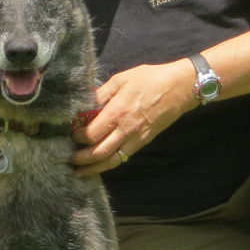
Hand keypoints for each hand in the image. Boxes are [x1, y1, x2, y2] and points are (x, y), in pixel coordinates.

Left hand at [71, 60, 195, 177]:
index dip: (77, 137)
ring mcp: (136, 138)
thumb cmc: (150, 79)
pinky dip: (109, 164)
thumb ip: (101, 93)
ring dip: (94, 168)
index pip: (91, 133)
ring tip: (79, 171)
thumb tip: (83, 104)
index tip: (69, 134)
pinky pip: (123, 157)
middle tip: (68, 158)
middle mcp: (126, 129)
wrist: (180, 88)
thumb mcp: (121, 79)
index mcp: (117, 112)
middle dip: (81, 159)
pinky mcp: (144, 142)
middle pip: (99, 152)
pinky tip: (100, 165)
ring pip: (112, 160)